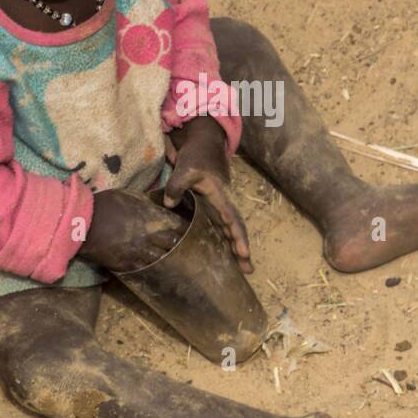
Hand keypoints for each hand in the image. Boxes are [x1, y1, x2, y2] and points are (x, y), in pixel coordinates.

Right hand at [77, 188, 187, 272]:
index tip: (192, 231)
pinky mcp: (128, 264)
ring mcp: (139, 252)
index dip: (187, 229)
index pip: (179, 226)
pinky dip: (152, 269)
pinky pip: (146, 269)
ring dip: (169, 261)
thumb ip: (148, 204)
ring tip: (178, 263)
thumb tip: (158, 206)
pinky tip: (158, 270)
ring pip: (163, 260)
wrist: (83, 223)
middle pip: (175, 245)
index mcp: (152, 217)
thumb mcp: (131, 196)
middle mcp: (150, 236)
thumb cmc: (106, 204)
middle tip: (190, 249)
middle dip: (182, 246)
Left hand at [162, 116, 252, 272]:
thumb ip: (177, 185)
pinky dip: (221, 243)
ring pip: (227, 232)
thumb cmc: (197, 156)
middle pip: (234, 230)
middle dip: (241, 249)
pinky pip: (217, 229)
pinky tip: (221, 257)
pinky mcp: (209, 210)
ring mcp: (216, 209)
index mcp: (220, 197)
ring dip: (233, 250)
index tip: (243, 252)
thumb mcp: (187, 167)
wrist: (203, 146)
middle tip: (248, 270)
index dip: (237, 236)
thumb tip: (169, 204)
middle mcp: (222, 206)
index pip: (232, 219)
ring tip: (242, 270)